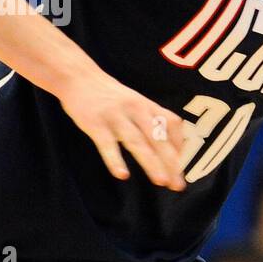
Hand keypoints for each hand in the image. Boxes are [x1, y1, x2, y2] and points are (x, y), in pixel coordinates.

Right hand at [58, 71, 186, 189]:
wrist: (79, 77)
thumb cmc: (111, 95)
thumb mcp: (136, 102)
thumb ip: (153, 120)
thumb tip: (172, 145)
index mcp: (148, 106)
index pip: (172, 125)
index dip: (180, 146)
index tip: (183, 167)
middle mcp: (137, 110)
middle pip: (158, 138)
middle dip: (171, 162)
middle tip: (178, 184)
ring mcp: (116, 116)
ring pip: (137, 142)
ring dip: (151, 162)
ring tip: (161, 181)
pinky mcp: (96, 124)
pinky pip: (107, 144)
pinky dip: (115, 160)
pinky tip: (122, 175)